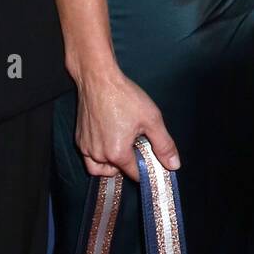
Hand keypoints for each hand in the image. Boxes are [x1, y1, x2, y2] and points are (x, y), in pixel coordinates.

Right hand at [73, 65, 179, 180]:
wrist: (98, 78)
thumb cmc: (124, 96)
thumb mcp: (151, 119)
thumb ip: (163, 144)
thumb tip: (173, 165)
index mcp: (117, 153)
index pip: (135, 174)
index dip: (146, 169)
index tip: (151, 160)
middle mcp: (99, 155)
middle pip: (117, 172)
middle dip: (128, 164)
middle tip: (135, 146)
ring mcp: (86, 147)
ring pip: (99, 168)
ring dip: (110, 165)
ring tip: (121, 148)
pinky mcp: (79, 139)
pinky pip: (88, 157)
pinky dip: (98, 156)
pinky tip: (107, 140)